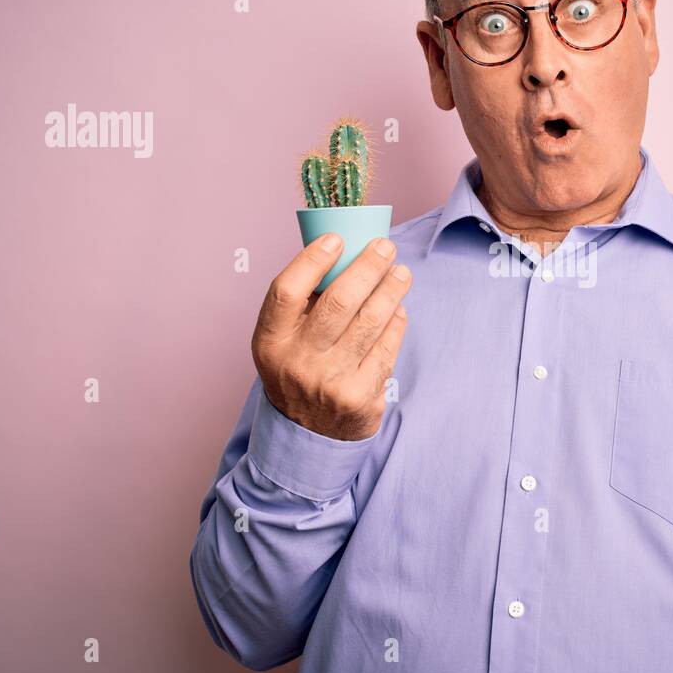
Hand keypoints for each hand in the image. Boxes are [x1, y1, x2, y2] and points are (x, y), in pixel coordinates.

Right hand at [252, 234, 410, 439]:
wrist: (306, 434)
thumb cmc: (297, 369)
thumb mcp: (282, 341)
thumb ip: (303, 304)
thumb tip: (345, 253)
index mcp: (271, 341)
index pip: (286, 291)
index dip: (312, 260)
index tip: (337, 238)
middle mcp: (298, 361)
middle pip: (339, 301)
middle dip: (368, 266)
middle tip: (386, 247)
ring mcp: (330, 382)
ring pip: (370, 322)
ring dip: (391, 290)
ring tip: (401, 272)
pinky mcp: (361, 397)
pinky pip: (386, 348)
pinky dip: (396, 323)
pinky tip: (398, 308)